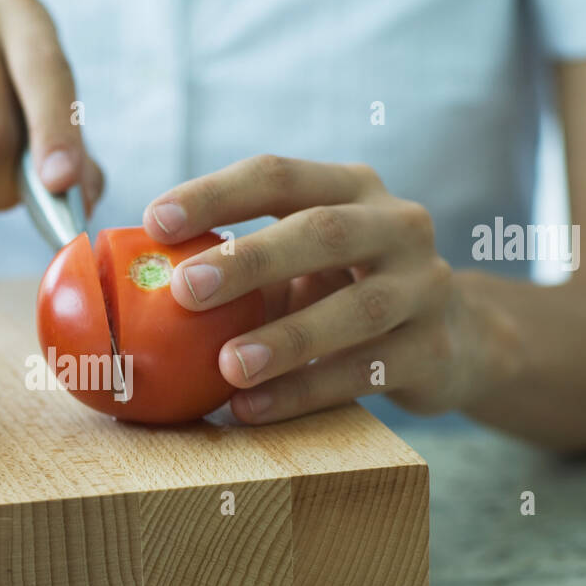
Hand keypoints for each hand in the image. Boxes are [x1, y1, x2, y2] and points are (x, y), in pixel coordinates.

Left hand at [143, 155, 495, 423]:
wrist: (452, 340)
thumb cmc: (341, 292)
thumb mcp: (299, 265)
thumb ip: (237, 266)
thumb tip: (133, 284)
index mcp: (351, 188)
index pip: (278, 176)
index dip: (215, 194)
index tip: (153, 220)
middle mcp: (397, 224)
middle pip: (321, 232)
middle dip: (248, 261)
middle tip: (183, 290)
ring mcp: (425, 286)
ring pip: (355, 310)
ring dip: (285, 339)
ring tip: (225, 366)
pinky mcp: (433, 350)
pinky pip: (365, 373)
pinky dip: (304, 392)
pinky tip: (252, 408)